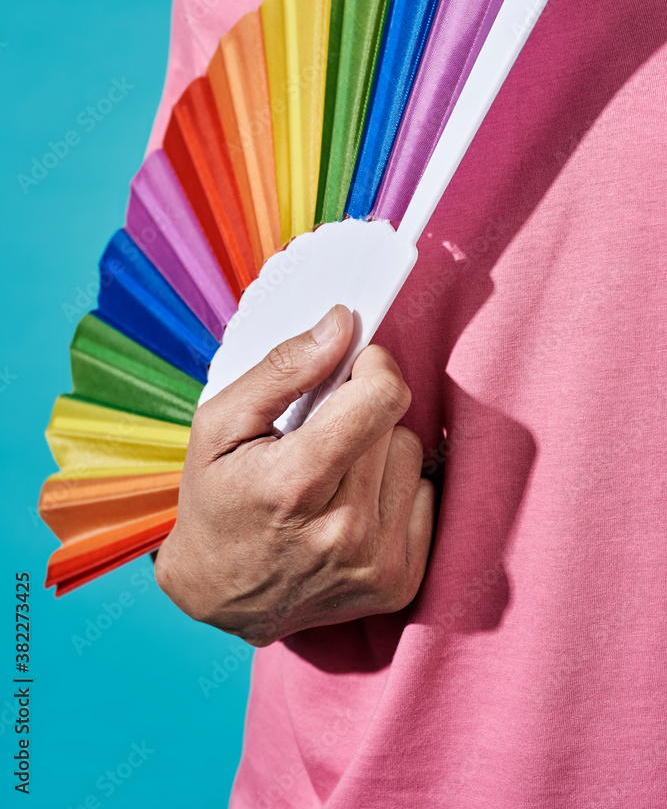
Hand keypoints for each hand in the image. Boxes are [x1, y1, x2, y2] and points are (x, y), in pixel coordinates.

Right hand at [155, 305, 436, 645]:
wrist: (220, 595)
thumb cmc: (216, 500)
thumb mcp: (220, 424)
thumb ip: (282, 369)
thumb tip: (341, 324)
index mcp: (296, 484)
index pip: (383, 397)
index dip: (372, 367)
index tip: (353, 367)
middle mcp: (344, 531)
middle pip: (396, 423)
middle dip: (364, 412)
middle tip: (322, 433)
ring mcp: (376, 563)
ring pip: (414, 457)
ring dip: (380, 453)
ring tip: (334, 473)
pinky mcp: (399, 583)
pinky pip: (426, 498)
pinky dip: (394, 491)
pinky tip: (353, 506)